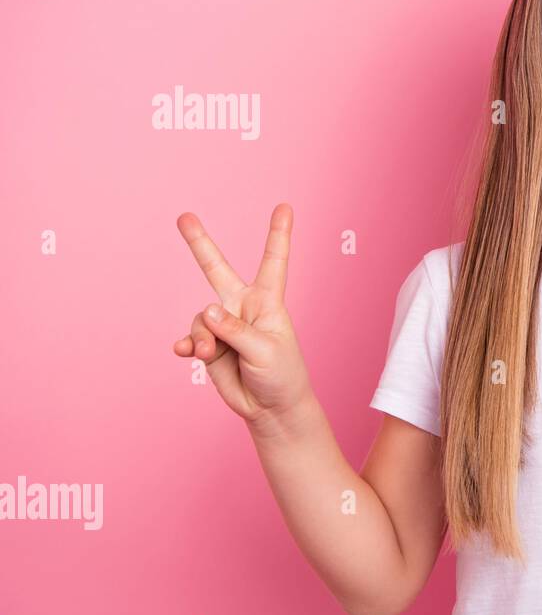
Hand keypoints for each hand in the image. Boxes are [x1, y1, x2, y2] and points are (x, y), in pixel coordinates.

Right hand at [172, 203, 314, 429]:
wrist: (270, 407)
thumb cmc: (281, 375)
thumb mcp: (265, 350)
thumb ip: (235, 329)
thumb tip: (206, 310)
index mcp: (268, 302)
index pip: (273, 262)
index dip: (278, 234)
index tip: (284, 207)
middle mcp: (243, 307)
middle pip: (217, 269)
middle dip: (199, 243)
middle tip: (183, 217)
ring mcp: (223, 325)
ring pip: (200, 318)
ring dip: (203, 337)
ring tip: (211, 354)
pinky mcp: (209, 345)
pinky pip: (191, 337)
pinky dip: (188, 345)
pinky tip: (187, 353)